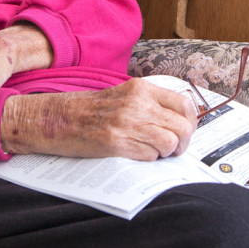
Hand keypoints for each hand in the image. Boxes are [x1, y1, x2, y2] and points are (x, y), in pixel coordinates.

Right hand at [0, 78, 197, 160]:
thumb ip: (149, 103)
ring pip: (170, 142)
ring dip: (166, 153)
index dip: (190, 123)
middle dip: (182, 143)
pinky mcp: (117, 143)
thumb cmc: (90, 111)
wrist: (57, 118)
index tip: (184, 132)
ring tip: (153, 152)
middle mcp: (137, 103)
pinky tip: (136, 154)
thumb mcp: (123, 96)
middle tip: (172, 149)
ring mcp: (127, 122)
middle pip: (183, 126)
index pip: (184, 104)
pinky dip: (149, 159)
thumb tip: (179, 121)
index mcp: (140, 88)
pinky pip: (150, 155)